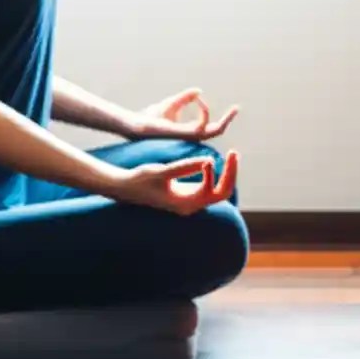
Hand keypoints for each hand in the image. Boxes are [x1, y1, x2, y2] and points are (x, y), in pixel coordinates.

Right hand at [109, 151, 238, 214]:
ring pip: (219, 190)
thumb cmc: (140, 179)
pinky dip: (218, 174)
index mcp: (186, 204)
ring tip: (232, 155)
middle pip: (222, 193)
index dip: (214, 174)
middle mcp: (191, 206)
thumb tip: (208, 160)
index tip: (206, 159)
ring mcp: (191, 201)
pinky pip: (211, 186)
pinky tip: (219, 159)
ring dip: (227, 173)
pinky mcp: (188, 193)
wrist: (125, 187)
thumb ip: (185, 167)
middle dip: (231, 174)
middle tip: (234, 153)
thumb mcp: (161, 171)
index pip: (213, 191)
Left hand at [125, 88, 238, 141]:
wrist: (138, 124)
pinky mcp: (185, 134)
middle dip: (228, 120)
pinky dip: (204, 110)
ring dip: (226, 119)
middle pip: (216, 132)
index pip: (209, 126)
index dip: (217, 116)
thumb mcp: (172, 103)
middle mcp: (191, 136)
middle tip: (236, 108)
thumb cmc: (151, 117)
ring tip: (233, 108)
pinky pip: (203, 124)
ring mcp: (189, 137)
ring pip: (215, 132)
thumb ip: (185, 98)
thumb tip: (198, 91)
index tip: (211, 100)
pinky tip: (199, 100)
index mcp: (189, 131)